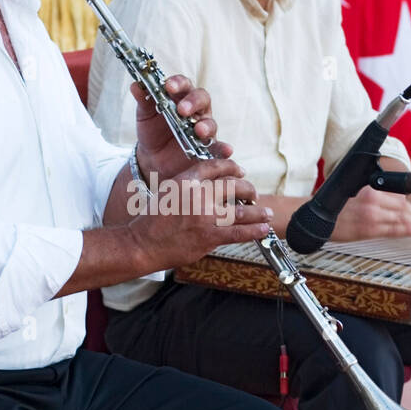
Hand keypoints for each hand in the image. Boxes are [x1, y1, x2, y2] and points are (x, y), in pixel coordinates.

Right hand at [128, 158, 274, 269]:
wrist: (143, 243)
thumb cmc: (152, 220)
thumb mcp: (168, 191)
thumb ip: (189, 185)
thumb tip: (211, 186)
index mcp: (187, 181)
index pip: (216, 167)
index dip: (232, 167)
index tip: (241, 172)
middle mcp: (198, 195)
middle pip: (234, 186)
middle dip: (249, 189)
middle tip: (254, 194)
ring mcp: (205, 216)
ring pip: (241, 210)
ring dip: (258, 212)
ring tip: (267, 213)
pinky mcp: (209, 236)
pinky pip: (238, 232)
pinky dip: (254, 230)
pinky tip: (263, 229)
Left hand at [131, 76, 231, 182]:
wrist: (153, 157)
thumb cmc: (152, 130)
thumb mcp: (145, 115)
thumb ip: (143, 100)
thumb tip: (136, 85)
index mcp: (180, 97)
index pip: (184, 84)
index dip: (178, 83)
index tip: (168, 86)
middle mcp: (196, 110)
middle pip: (201, 99)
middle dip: (193, 102)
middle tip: (182, 110)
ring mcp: (203, 128)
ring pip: (210, 122)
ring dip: (206, 125)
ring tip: (198, 130)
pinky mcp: (207, 147)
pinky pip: (218, 147)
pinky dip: (224, 148)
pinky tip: (227, 150)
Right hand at [330, 185, 410, 244]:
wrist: (317, 216)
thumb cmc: (335, 207)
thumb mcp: (357, 194)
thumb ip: (375, 198)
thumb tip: (394, 202)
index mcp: (371, 191)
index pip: (399, 199)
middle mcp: (373, 202)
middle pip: (403, 209)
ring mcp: (371, 216)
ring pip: (400, 220)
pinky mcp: (367, 230)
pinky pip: (391, 231)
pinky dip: (406, 231)